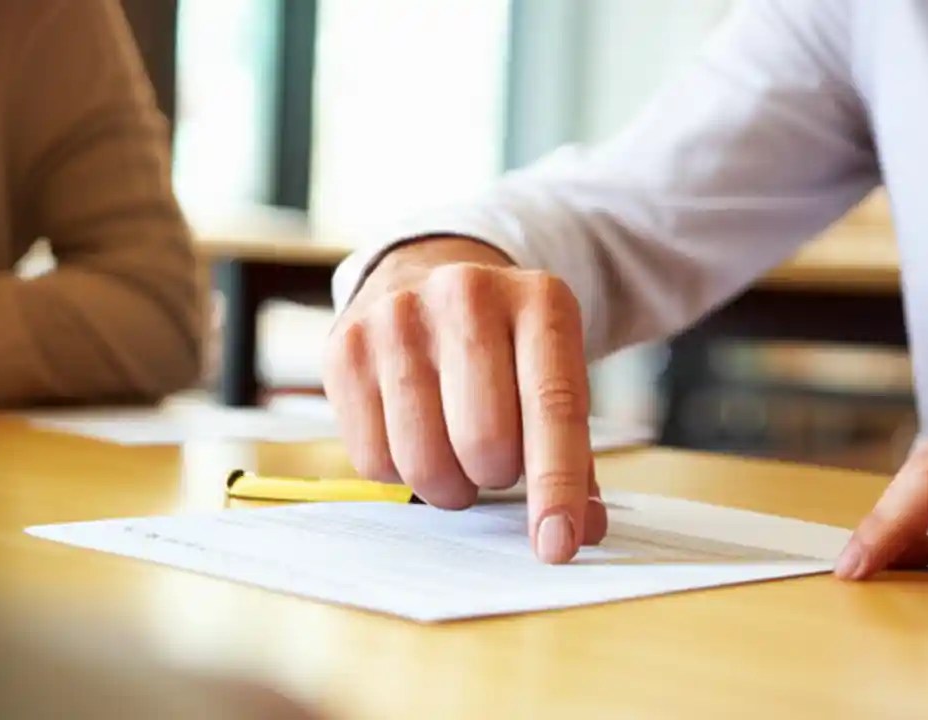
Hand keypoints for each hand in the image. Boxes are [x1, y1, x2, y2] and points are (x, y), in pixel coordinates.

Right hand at [323, 237, 605, 562]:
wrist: (427, 276)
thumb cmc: (502, 348)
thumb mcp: (552, 375)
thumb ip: (574, 455)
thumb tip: (581, 530)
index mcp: (539, 301)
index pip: (553, 406)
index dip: (556, 484)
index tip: (557, 545)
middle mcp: (467, 295)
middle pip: (485, 439)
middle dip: (496, 475)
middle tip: (496, 459)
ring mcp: (398, 318)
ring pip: (425, 460)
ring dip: (450, 485)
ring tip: (457, 452)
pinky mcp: (345, 348)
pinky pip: (374, 461)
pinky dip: (401, 472)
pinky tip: (413, 434)